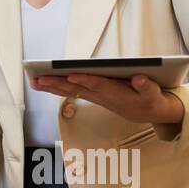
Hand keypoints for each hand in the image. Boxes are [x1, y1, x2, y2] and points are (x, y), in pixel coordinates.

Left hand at [30, 73, 184, 125]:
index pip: (98, 84)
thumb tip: (139, 77)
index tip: (71, 74)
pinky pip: (72, 91)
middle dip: (57, 83)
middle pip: (77, 88)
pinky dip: (58, 88)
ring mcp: (96, 97)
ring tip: (34, 81)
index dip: (85, 79)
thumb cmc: (151, 100)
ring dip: (52, 87)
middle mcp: (102, 96)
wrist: (149, 113)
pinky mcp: (94, 96)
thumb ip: (147, 86)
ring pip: (71, 91)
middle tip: (39, 79)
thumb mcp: (154, 94)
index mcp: (117, 93)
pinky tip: (45, 84)